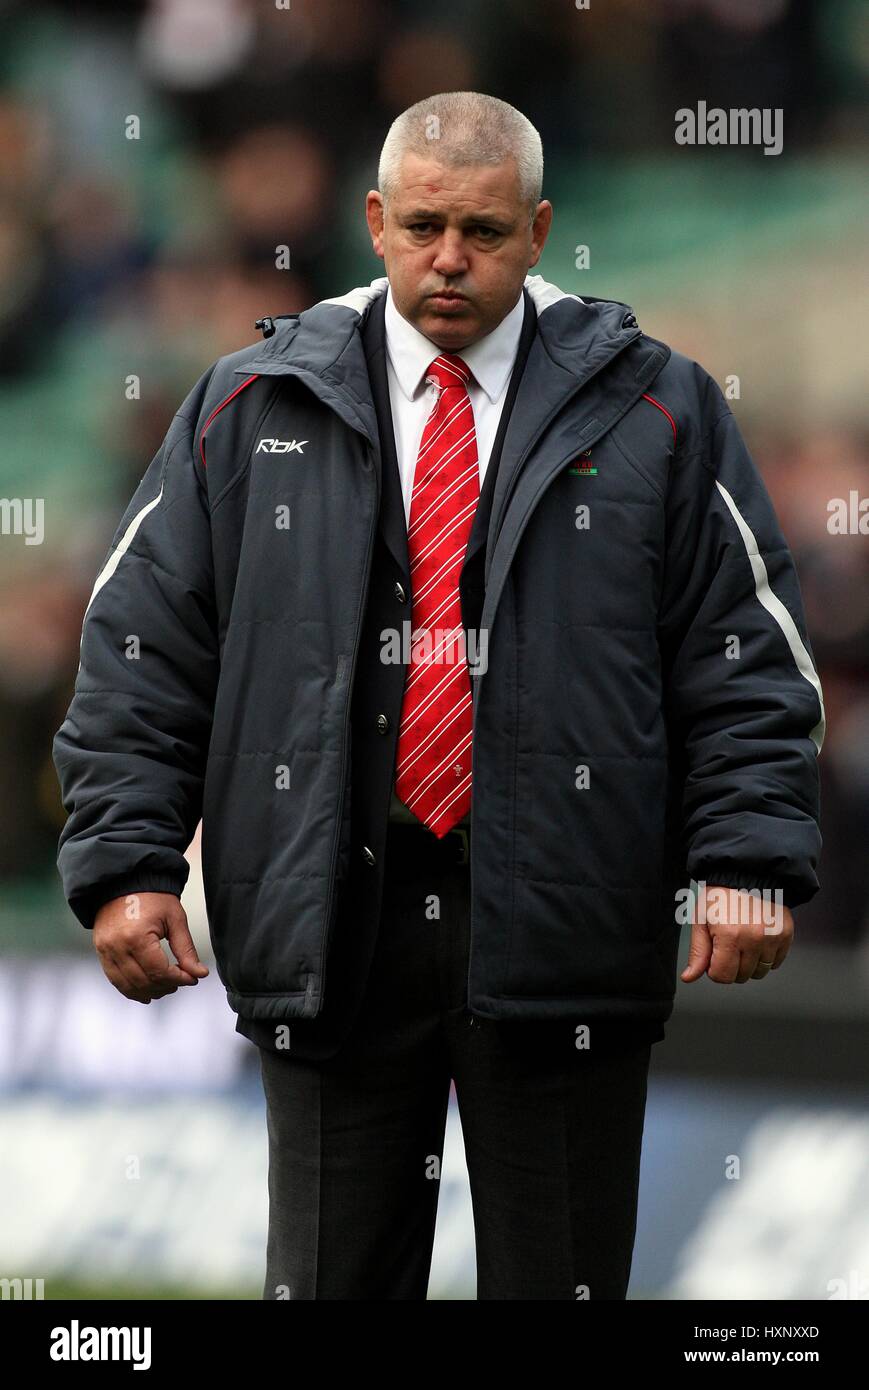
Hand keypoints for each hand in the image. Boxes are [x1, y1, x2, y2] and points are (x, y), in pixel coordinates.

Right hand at [92, 891, 208, 1003]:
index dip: (179, 979)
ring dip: (149, 992)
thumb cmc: (152, 896)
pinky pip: (115, 979)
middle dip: (166, 986)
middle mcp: (117, 947)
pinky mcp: (101, 952)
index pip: (159, 972)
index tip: (192, 978)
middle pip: (144, 982)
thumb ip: (186, 949)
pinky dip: (131, 989)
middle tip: (181, 981)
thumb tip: (199, 973)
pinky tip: (146, 990)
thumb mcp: (175, 919)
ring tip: (166, 987)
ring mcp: (105, 951)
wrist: (125, 881)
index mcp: (136, 937)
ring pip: (128, 986)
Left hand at [680, 882, 792, 984]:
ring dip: (749, 963)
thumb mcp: (701, 920)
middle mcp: (754, 939)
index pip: (722, 976)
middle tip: (728, 943)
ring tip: (743, 940)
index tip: (714, 954)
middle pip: (741, 976)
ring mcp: (772, 937)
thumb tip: (689, 977)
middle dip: (731, 965)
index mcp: (729, 936)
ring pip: (760, 972)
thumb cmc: (720, 895)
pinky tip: (757, 939)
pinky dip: (766, 956)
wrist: (748, 873)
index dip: (714, 968)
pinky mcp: (786, 934)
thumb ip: (698, 952)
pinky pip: (776, 962)